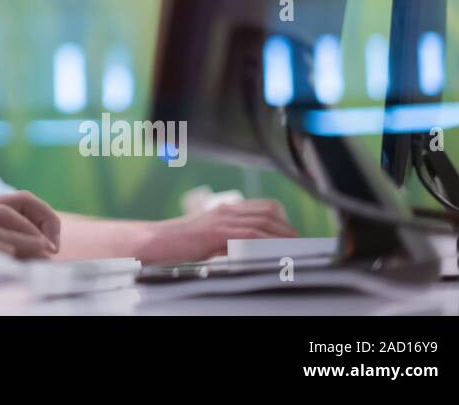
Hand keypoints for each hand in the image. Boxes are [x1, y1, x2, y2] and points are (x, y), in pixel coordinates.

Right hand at [138, 200, 296, 264]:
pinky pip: (250, 234)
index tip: (294, 236)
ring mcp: (222, 218)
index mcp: (225, 209)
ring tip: (297, 250)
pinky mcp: (217, 231)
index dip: (284, 221)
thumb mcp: (208, 238)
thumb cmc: (178, 243)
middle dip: (289, 229)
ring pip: (264, 223)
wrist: (156, 241)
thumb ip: (229, 240)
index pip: (264, 207)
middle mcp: (226, 210)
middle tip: (302, 245)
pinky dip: (267, 242)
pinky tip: (276, 251)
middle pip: (269, 212)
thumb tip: (253, 252)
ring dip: (283, 237)